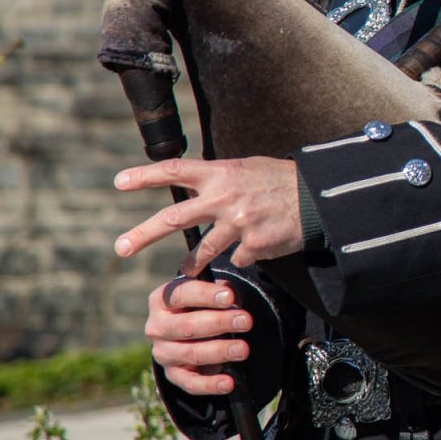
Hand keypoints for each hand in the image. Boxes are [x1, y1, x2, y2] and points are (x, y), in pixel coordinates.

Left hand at [114, 156, 303, 273]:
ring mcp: (239, 224)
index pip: (175, 170)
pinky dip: (244, 256)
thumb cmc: (283, 181)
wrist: (321, 200)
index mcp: (222, 173)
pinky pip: (239, 258)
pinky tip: (260, 247)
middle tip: (121, 248)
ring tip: (184, 271)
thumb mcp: (249, 169)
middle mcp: (225, 198)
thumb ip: (221, 179)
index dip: (145, 176)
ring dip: (191, 263)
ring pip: (203, 251)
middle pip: (174, 218)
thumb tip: (196, 185)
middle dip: (143, 234)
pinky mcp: (254, 246)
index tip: (119, 183)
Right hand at [144, 276, 252, 395]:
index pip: (181, 294)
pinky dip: (209, 384)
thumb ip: (221, 290)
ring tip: (242, 349)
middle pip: (187, 326)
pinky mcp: (173, 374)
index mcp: (162, 300)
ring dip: (219, 351)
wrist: (195, 329)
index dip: (205, 295)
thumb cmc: (205, 304)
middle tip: (246, 321)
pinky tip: (228, 383)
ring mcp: (163, 353)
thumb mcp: (211, 291)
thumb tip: (231, 294)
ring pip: (191, 354)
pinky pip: (190, 383)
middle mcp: (157, 327)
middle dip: (219, 323)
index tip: (230, 296)